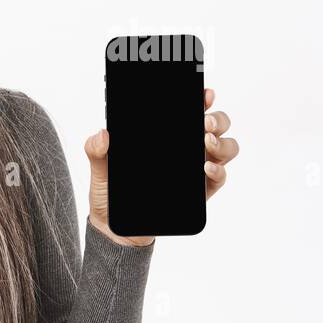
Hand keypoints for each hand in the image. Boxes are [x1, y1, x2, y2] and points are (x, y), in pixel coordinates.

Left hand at [86, 86, 239, 246]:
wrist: (115, 228)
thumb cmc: (111, 192)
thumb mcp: (100, 168)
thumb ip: (97, 150)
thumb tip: (102, 133)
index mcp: (167, 137)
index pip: (190, 112)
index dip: (201, 100)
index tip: (204, 94)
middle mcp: (186, 149)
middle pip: (217, 125)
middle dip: (216, 119)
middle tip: (203, 123)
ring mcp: (196, 170)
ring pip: (226, 148)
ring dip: (221, 142)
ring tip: (204, 141)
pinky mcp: (201, 192)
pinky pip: (220, 177)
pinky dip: (218, 170)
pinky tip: (205, 167)